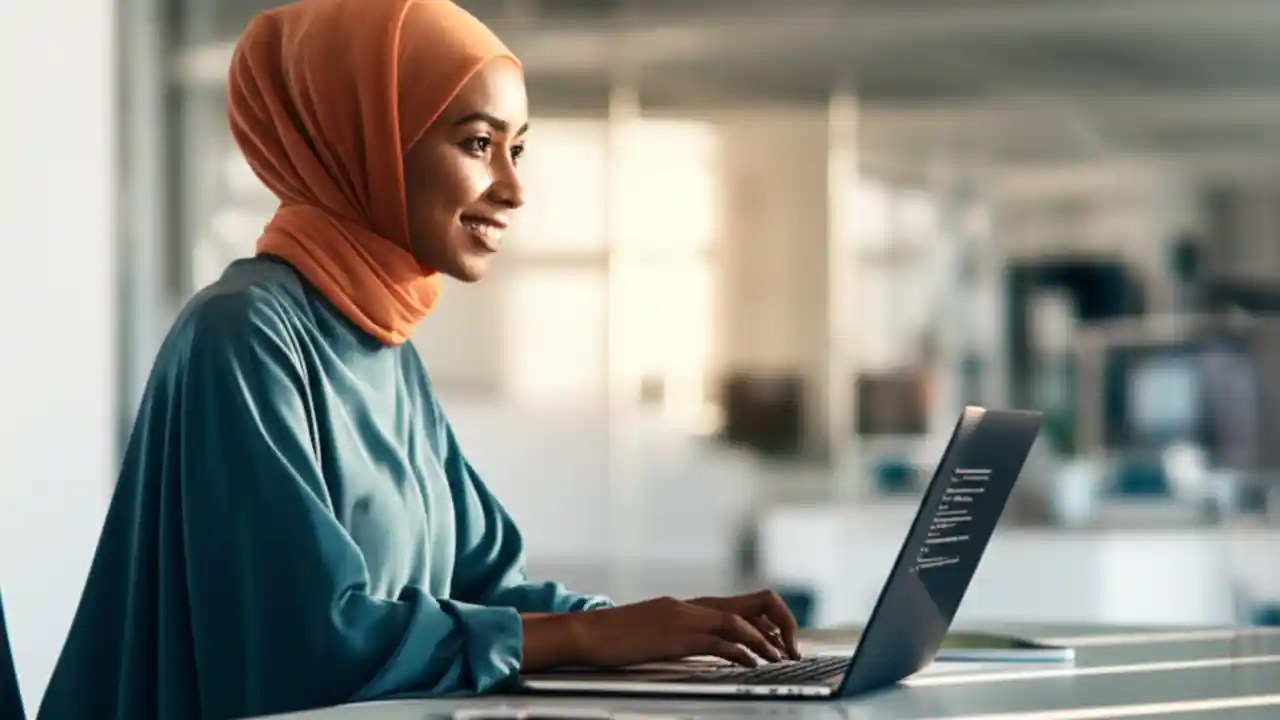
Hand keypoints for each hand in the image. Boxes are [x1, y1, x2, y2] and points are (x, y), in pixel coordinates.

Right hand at [520, 595, 790, 671]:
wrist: (585, 633)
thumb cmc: (613, 638)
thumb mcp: (652, 633)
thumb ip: (677, 636)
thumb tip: (698, 649)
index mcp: (686, 606)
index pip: (738, 605)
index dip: (765, 621)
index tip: (778, 642)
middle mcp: (690, 606)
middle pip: (750, 604)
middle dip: (779, 624)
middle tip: (791, 649)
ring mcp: (683, 618)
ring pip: (739, 623)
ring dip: (765, 642)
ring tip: (780, 659)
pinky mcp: (675, 637)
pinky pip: (718, 642)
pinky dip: (742, 652)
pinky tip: (753, 664)